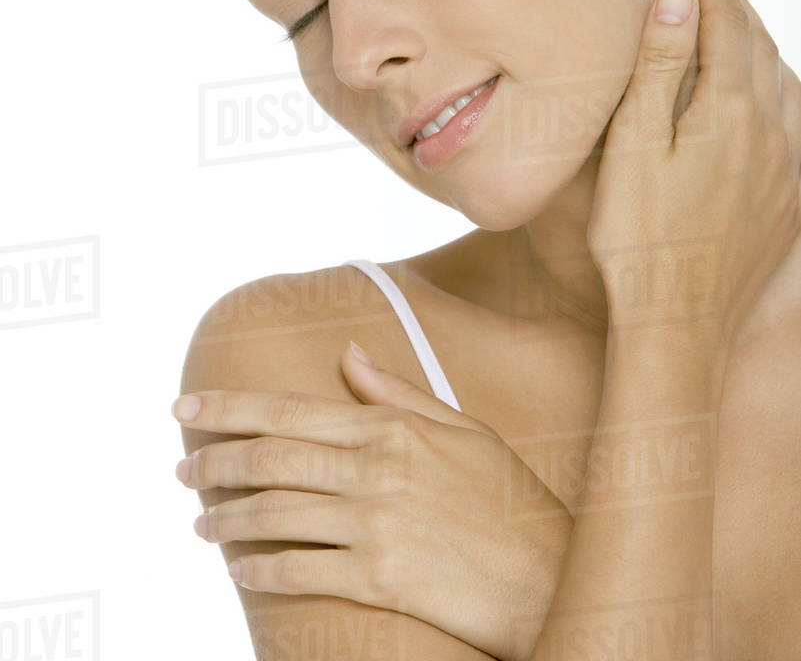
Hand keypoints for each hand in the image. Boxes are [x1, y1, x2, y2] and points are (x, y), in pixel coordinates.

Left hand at [173, 345, 572, 660]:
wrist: (548, 575)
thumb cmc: (507, 498)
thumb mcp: (461, 428)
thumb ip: (396, 392)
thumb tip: (347, 352)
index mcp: (391, 427)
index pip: (290, 410)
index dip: (230, 407)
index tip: (186, 405)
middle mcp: (376, 470)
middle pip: (271, 459)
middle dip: (215, 462)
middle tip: (183, 470)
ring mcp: (376, 525)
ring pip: (275, 516)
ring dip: (227, 520)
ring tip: (202, 524)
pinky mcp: (379, 579)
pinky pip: (299, 572)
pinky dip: (259, 569)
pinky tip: (239, 568)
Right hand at [587, 0, 800, 347]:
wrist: (679, 322)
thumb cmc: (639, 238)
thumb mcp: (634, 145)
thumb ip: (659, 68)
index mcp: (730, 111)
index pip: (726, 22)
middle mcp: (773, 132)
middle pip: (761, 46)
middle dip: (738, 4)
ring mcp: (788, 168)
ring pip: (786, 81)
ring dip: (761, 44)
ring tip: (736, 25)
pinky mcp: (791, 200)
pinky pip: (798, 122)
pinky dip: (781, 89)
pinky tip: (768, 95)